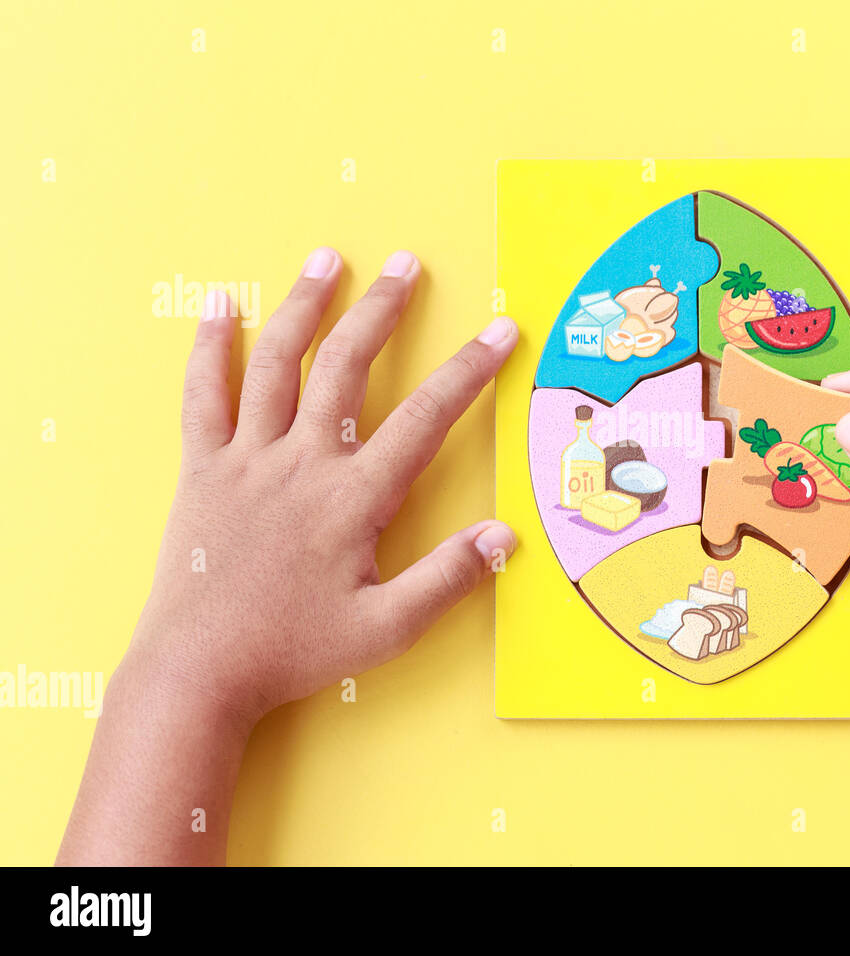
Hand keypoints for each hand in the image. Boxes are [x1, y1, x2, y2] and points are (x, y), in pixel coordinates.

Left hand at [59, 248, 517, 864]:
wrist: (198, 671)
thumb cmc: (294, 651)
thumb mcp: (386, 630)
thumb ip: (447, 579)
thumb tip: (503, 535)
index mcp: (353, 499)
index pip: (424, 418)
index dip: (468, 371)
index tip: (499, 329)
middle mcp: (302, 464)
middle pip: (345, 367)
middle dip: (382, 309)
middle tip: (407, 262)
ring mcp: (248, 461)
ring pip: (277, 364)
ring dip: (305, 306)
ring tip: (327, 258)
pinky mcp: (203, 470)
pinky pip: (203, 396)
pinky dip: (211, 348)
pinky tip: (220, 306)